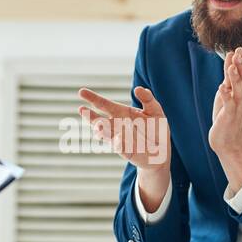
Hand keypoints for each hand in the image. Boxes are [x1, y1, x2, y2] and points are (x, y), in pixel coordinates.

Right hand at [78, 85, 172, 210]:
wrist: (161, 152)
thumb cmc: (156, 129)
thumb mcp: (155, 111)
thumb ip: (148, 99)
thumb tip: (138, 88)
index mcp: (121, 113)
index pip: (105, 104)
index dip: (93, 98)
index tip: (81, 92)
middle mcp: (116, 125)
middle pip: (99, 119)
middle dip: (90, 115)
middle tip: (80, 108)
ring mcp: (118, 139)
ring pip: (105, 134)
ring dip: (101, 130)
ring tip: (98, 127)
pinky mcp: (124, 151)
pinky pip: (118, 146)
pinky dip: (117, 142)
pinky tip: (118, 137)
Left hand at [208, 48, 241, 193]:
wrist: (229, 141)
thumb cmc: (228, 115)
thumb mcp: (229, 91)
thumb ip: (230, 75)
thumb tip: (231, 56)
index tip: (241, 48)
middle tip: (238, 52)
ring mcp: (238, 108)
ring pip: (239, 91)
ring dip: (235, 78)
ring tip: (230, 66)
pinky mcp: (229, 117)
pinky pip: (229, 105)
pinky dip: (226, 96)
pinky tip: (222, 87)